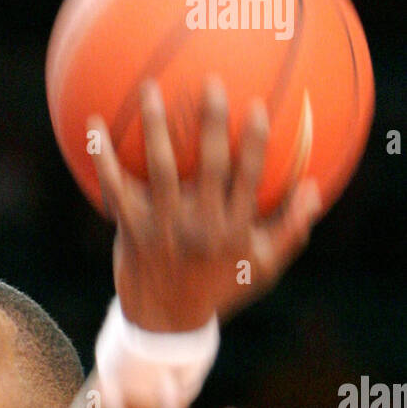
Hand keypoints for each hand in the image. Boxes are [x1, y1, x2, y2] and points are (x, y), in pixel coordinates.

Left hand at [88, 78, 321, 330]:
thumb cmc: (218, 289)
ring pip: (161, 169)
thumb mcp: (261, 268)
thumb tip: (314, 189)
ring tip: (150, 89)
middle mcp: (200, 226)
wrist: (165, 325)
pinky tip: (94, 125)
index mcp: (233, 229)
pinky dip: (104, 158)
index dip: (254, 143)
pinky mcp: (131, 231)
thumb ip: (290, 230)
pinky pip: (116, 189)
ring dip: (156, 127)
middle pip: (210, 166)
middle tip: (211, 82)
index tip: (256, 106)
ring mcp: (164, 228)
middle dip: (212, 123)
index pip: (249, 178)